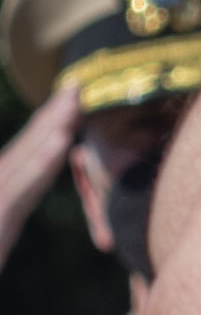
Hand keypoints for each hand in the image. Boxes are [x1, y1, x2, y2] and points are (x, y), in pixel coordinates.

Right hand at [0, 82, 78, 243]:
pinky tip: (61, 144)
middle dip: (51, 118)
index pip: (23, 159)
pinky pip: (20, 189)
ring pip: (22, 162)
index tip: (71, 102)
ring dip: (48, 131)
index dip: (45, 128)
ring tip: (73, 102)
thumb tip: (35, 180)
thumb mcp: (3, 229)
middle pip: (24, 152)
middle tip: (78, 85)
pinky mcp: (0, 217)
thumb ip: (18, 198)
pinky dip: (40, 166)